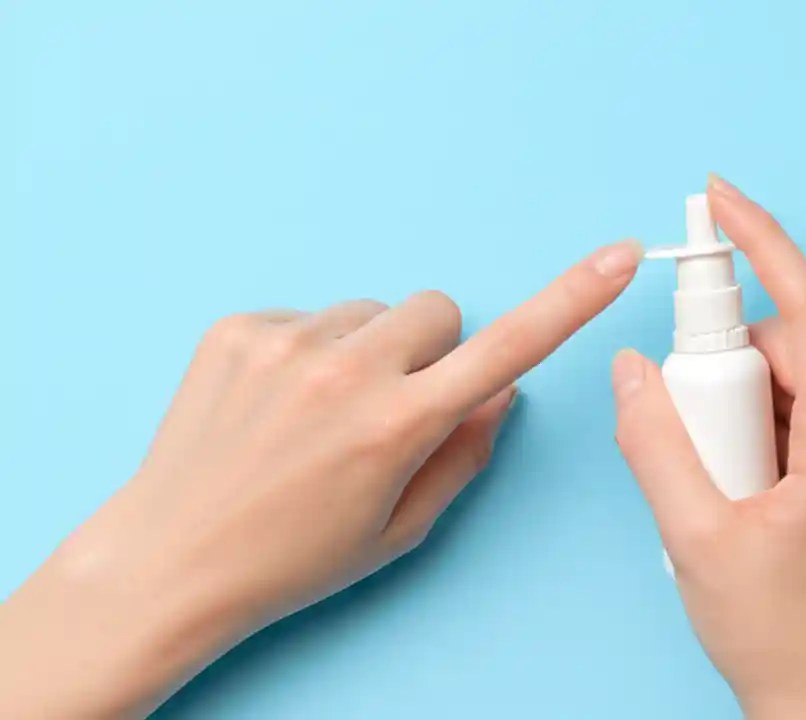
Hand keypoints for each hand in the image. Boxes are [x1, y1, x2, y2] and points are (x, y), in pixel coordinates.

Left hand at [0, 239, 643, 717]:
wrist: (173, 558)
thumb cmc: (296, 557)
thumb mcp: (401, 527)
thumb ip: (465, 452)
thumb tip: (497, 389)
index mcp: (399, 427)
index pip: (508, 349)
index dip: (573, 298)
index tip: (617, 257)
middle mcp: (347, 372)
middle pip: (437, 311)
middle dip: (433, 350)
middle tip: (393, 406)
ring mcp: (287, 343)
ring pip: (372, 312)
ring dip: (366, 350)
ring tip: (320, 413)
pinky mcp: (239, 328)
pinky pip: (309, 315)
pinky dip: (309, 350)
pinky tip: (277, 403)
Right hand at [611, 177, 805, 719]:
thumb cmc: (770, 630)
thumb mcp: (691, 537)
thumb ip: (653, 442)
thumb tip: (629, 367)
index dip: (766, 242)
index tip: (722, 198)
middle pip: (787, 350)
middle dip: (722, 371)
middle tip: (686, 439)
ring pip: (787, 383)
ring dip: (734, 408)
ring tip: (715, 490)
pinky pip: (798, 414)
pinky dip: (752, 430)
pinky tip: (735, 493)